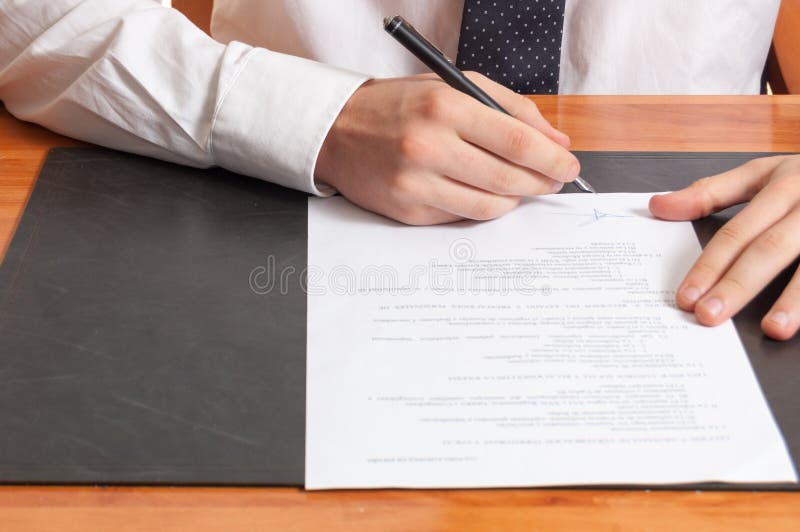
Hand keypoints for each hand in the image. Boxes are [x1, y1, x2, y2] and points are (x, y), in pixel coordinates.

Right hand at [315, 73, 579, 224]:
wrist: (338, 131)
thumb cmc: (400, 105)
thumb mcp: (453, 86)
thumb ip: (509, 108)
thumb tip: (557, 141)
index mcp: (445, 107)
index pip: (517, 142)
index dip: (552, 159)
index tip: (569, 166)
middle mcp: (429, 146)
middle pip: (508, 178)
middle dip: (541, 183)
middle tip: (553, 181)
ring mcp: (416, 183)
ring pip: (489, 206)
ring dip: (514, 199)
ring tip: (520, 187)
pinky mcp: (408, 210)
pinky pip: (462, 216)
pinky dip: (482, 207)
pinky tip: (483, 192)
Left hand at [649, 155, 799, 340]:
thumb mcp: (762, 174)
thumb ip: (711, 192)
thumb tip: (657, 205)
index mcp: (783, 187)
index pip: (737, 232)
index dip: (710, 266)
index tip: (686, 297)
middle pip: (770, 249)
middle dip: (738, 286)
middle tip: (709, 316)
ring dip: (796, 299)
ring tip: (774, 328)